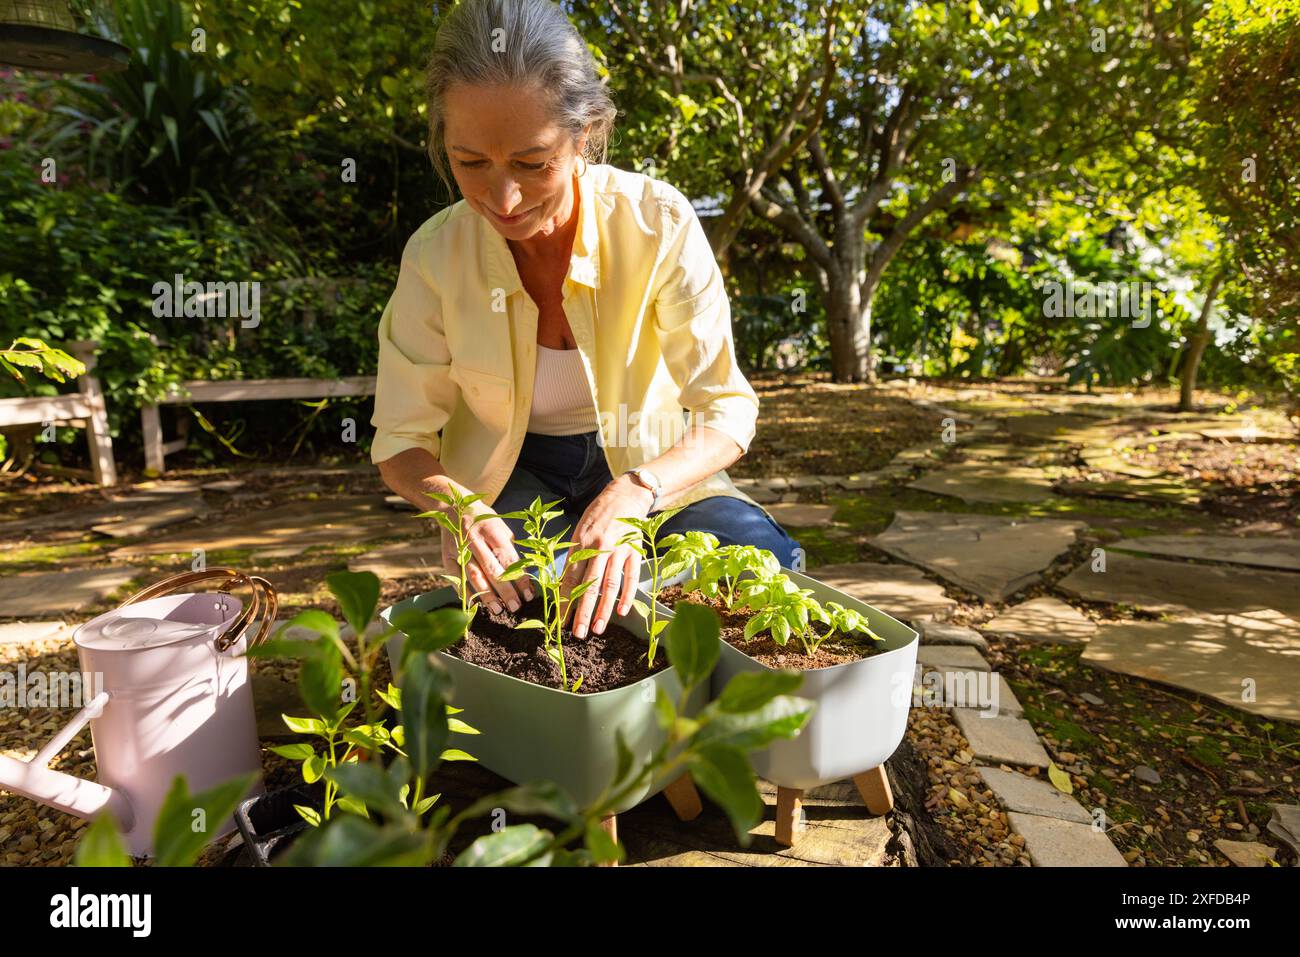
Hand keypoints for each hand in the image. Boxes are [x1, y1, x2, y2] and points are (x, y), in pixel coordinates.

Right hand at [438, 495, 532, 614]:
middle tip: (515, 607)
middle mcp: (474, 538)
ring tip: (498, 610)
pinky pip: (455, 576)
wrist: (454, 506)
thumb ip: (510, 548)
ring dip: (486, 595)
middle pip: (491, 569)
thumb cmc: (485, 519)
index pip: (509, 558)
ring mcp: (458, 548)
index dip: (520, 578)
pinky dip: (464, 591)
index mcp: (492, 529)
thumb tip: (523, 576)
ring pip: (473, 575)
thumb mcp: (501, 527)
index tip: (529, 594)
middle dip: (505, 591)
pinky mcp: (446, 555)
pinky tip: (473, 604)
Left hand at [560, 474, 654, 637]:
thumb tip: (563, 585)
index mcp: (582, 544)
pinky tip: (621, 611)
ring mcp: (619, 551)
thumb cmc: (598, 516)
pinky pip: (631, 578)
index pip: (570, 579)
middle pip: (589, 586)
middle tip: (577, 633)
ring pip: (609, 586)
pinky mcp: (635, 552)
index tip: (560, 621)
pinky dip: (626, 596)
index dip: (564, 601)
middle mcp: (599, 549)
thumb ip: (574, 557)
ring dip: (603, 610)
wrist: (625, 497)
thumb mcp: (579, 532)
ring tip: (597, 629)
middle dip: (582, 612)